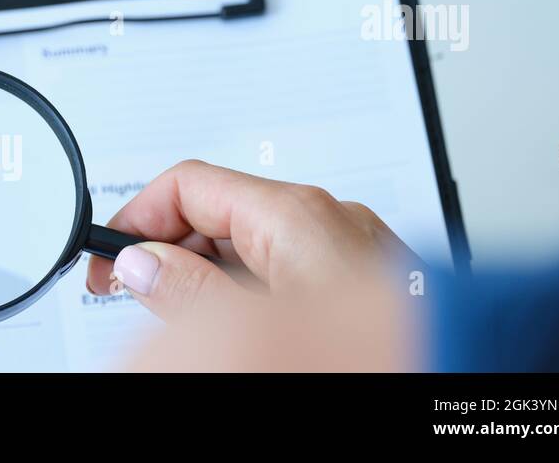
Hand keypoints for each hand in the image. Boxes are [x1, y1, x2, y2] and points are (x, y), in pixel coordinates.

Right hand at [86, 160, 423, 370]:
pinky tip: (235, 322)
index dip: (136, 217)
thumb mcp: (251, 322)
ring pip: (251, 243)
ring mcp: (350, 248)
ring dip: (205, 275)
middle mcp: (329, 219)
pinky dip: (247, 288)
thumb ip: (188, 290)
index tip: (108, 256)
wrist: (449, 375)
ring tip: (181, 316)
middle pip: (219, 212)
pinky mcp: (363, 279)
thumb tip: (141, 264)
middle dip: (168, 249)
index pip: (190, 183)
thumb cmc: (373, 354)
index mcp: (296, 215)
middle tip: (129, 290)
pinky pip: (287, 267)